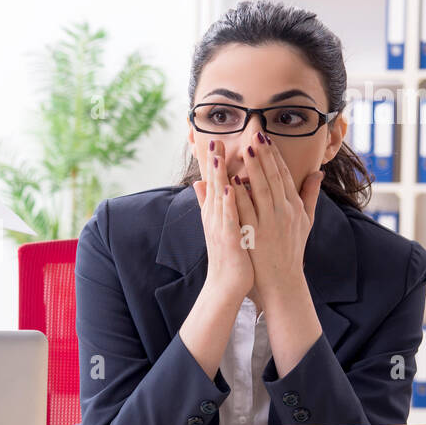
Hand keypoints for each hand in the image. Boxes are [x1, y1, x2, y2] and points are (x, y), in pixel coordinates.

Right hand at [193, 138, 253, 303]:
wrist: (226, 285)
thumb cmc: (227, 255)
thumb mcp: (216, 225)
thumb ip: (208, 203)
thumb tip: (197, 183)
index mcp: (215, 213)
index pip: (213, 183)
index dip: (213, 162)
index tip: (216, 140)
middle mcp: (214, 217)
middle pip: (213, 185)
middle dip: (213, 162)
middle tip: (214, 139)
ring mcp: (220, 227)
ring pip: (219, 197)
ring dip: (218, 176)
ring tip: (218, 156)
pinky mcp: (228, 238)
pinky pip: (229, 216)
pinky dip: (228, 201)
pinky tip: (229, 187)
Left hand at [230, 133, 322, 300]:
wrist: (283, 282)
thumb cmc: (291, 251)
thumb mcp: (306, 222)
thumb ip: (310, 195)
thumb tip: (317, 172)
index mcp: (294, 206)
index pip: (283, 175)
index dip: (275, 156)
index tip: (266, 139)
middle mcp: (284, 212)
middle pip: (273, 178)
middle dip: (264, 155)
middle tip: (256, 134)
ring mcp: (270, 223)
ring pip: (261, 190)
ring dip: (254, 169)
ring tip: (247, 149)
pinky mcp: (255, 234)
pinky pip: (246, 211)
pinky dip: (240, 195)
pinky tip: (232, 181)